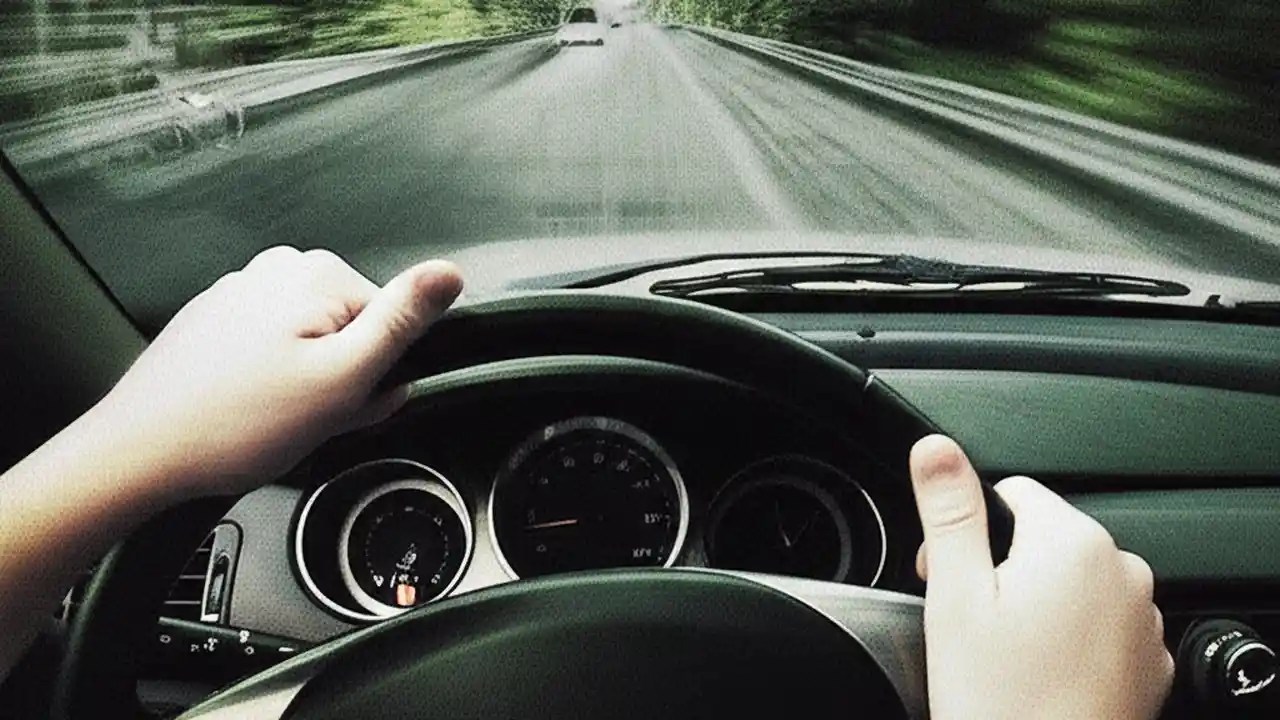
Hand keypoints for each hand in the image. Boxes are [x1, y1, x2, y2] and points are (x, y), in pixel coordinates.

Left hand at [89, 247, 461, 496]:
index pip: (391, 324)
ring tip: (276, 421)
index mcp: (318, 275)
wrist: (141, 451)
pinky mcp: (217, 321)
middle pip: (351, 331)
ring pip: (312, 345)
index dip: (379, 375)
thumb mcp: (343, 378)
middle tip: (313, 418)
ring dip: (311, 387)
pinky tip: (251, 412)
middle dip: (344, 381)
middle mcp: (278, 271)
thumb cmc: (237, 424)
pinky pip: (273, 350)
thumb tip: (449, 275)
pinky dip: (273, 383)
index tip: (351, 402)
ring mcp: (242, 293)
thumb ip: (402, 322)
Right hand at [909, 435, 1172, 719]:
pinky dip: (1067, 639)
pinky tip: (1036, 675)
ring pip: (1070, 583)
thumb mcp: (954, 595)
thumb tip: (935, 448)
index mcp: (1073, 542)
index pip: (1011, 493)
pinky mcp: (1146, 662)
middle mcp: (1122, 571)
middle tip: (970, 625)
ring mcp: (1140, 620)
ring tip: (1004, 657)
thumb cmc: (998, 701)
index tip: (950, 577)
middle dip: (1001, 568)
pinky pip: (1098, 626)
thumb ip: (948, 511)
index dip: (967, 532)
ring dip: (1035, 603)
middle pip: (1042, 538)